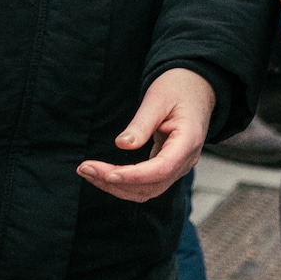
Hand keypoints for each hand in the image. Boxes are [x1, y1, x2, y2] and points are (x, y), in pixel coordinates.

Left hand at [77, 67, 214, 201]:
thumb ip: (142, 124)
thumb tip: (122, 144)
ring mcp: (178, 166)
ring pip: (147, 190)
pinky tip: (103, 174)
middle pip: (150, 186)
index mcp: (188, 142)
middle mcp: (185, 160)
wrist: (196, 88)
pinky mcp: (168, 167)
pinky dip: (124, 182)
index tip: (107, 174)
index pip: (160, 169)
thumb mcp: (158, 99)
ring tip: (88, 172)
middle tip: (85, 168)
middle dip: (116, 182)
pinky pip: (146, 184)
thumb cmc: (179, 89)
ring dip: (116, 186)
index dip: (133, 176)